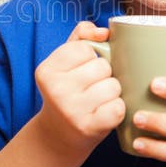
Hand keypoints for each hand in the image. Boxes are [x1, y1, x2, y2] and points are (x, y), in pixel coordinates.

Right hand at [35, 21, 125, 154]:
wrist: (59, 135)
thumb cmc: (68, 91)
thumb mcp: (65, 62)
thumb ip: (81, 36)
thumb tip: (104, 32)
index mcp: (47, 70)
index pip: (85, 47)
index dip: (91, 57)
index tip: (82, 69)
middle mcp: (56, 89)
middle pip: (102, 66)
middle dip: (104, 75)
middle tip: (93, 87)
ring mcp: (71, 110)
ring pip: (113, 86)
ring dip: (113, 92)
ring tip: (99, 100)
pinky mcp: (88, 127)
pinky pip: (118, 108)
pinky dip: (117, 110)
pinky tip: (105, 113)